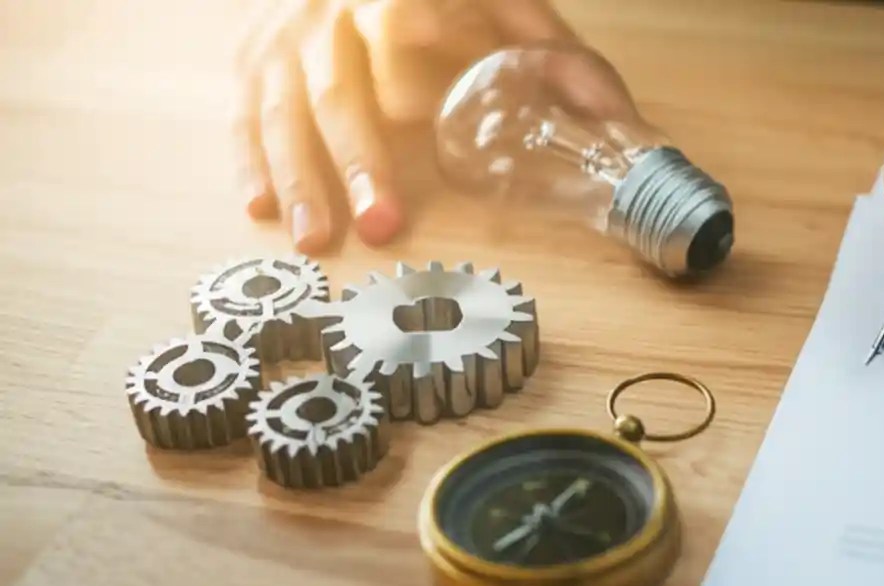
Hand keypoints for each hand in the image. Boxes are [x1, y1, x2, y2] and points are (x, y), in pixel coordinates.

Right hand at [232, 0, 575, 251]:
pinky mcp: (254, 59)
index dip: (416, 87)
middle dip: (356, 158)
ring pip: (279, 109)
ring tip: (314, 237)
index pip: (401, 29)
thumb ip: (541, 40)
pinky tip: (262, 208)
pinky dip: (250, 161)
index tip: (429, 121)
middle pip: (335, 86)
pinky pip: (244, 113)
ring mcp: (283, 35)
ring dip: (297, 177)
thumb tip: (610, 112)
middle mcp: (328, 9)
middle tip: (379, 224)